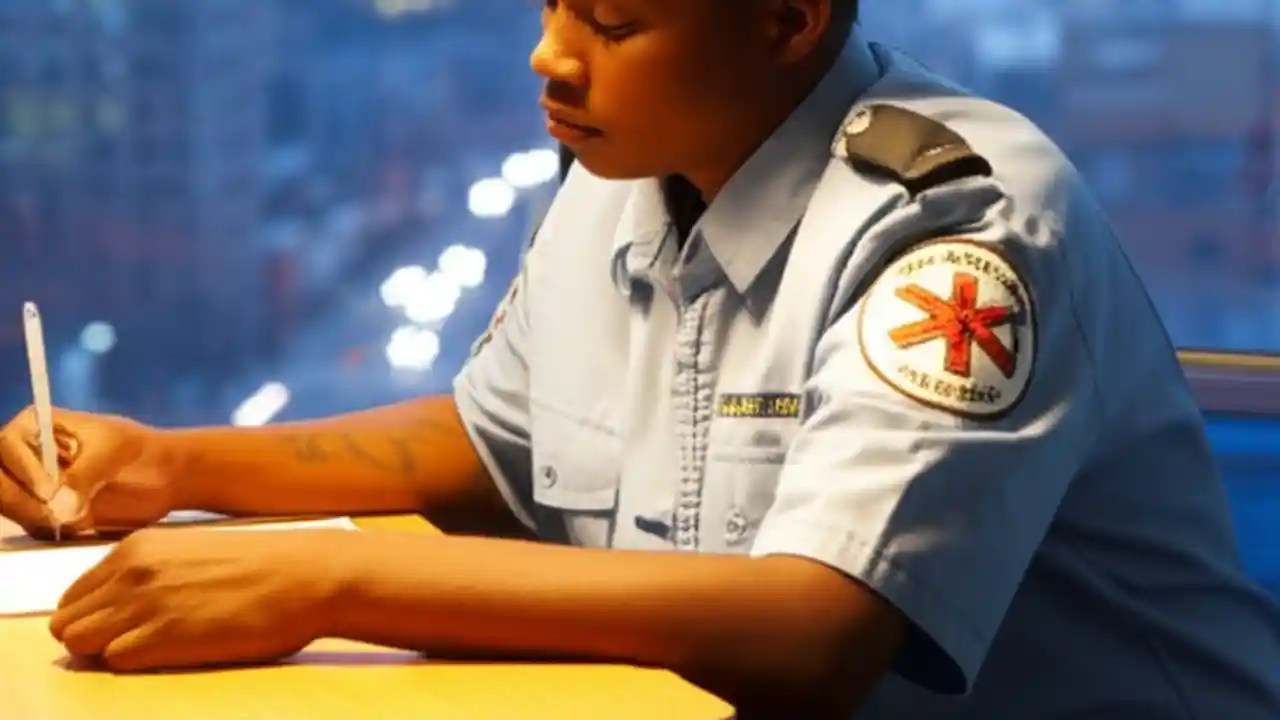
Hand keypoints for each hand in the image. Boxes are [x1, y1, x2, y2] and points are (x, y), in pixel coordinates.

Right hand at [0, 407, 173, 538]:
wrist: (162, 476)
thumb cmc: (138, 449)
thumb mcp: (114, 450)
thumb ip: (85, 473)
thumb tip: (59, 507)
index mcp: (33, 426)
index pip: (4, 447)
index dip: (23, 471)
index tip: (51, 490)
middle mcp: (21, 456)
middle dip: (22, 501)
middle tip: (59, 514)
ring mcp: (28, 487)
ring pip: (10, 507)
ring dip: (38, 518)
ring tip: (78, 519)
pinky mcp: (42, 514)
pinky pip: (32, 528)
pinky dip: (52, 531)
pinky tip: (82, 525)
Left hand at [49, 528, 344, 671]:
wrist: (308, 575)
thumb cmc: (262, 568)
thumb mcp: (193, 553)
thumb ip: (151, 573)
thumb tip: (122, 606)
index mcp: (137, 548)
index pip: (74, 595)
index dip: (93, 618)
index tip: (122, 627)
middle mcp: (132, 571)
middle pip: (66, 622)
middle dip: (90, 639)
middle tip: (134, 645)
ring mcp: (146, 603)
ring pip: (79, 643)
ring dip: (106, 654)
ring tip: (153, 650)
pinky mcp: (165, 636)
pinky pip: (115, 662)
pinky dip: (134, 665)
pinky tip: (173, 653)